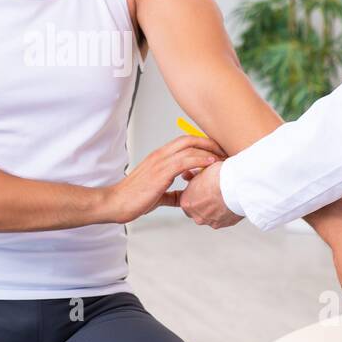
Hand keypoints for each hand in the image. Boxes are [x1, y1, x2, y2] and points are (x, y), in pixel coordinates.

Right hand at [101, 136, 225, 223]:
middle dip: (210, 142)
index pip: (184, 142)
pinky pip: (185, 161)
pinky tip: (211, 163)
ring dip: (209, 150)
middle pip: (189, 139)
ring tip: (223, 157)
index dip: (202, 144)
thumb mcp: (157, 194)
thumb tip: (185, 198)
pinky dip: (200, 159)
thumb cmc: (134, 198)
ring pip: (189, 147)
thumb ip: (172, 194)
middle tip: (225, 151)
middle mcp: (160, 155)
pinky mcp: (161, 172)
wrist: (116, 203)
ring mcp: (160, 162)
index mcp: (159, 157)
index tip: (216, 151)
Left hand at [179, 160, 242, 228]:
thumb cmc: (218, 176)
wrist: (236, 185)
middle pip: (197, 210)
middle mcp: (196, 215)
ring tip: (224, 196)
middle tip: (213, 193)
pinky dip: (225, 213)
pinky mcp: (223, 224)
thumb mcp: (201, 171)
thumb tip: (188, 175)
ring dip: (215, 209)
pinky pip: (222, 219)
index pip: (186, 201)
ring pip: (210, 216)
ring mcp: (210, 221)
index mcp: (186, 202)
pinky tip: (231, 202)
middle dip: (203, 204)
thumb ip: (193, 176)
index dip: (195, 194)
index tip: (202, 189)